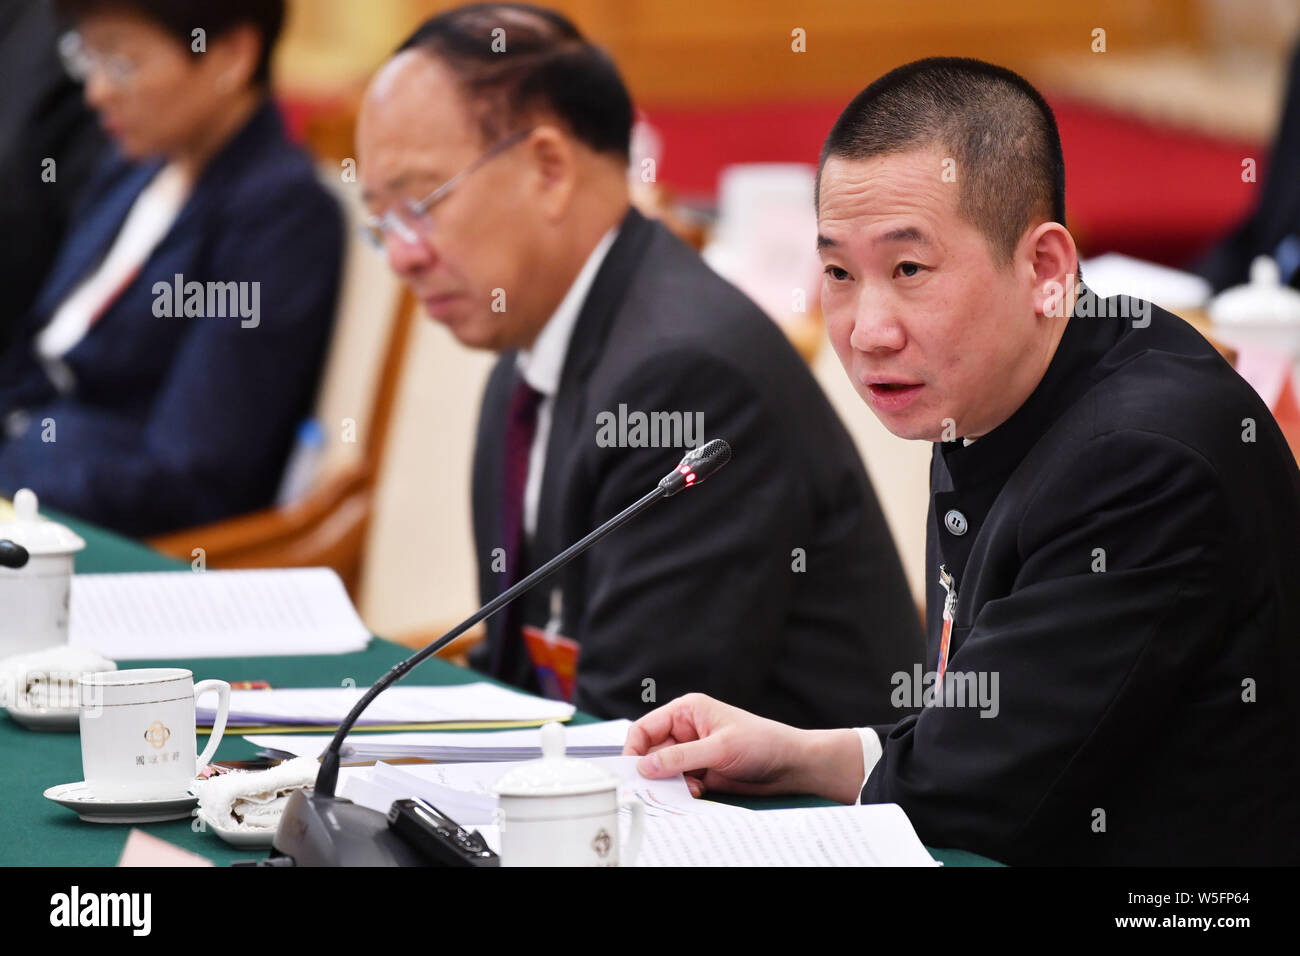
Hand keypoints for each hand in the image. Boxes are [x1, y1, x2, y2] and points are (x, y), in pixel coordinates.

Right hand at [622, 693, 864, 802]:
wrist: (791, 765)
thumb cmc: (762, 742)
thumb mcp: (719, 748)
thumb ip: (681, 758)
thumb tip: (645, 766)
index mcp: (686, 712)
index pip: (645, 728)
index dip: (635, 750)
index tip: (633, 772)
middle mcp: (685, 731)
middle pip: (651, 753)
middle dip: (653, 771)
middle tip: (656, 788)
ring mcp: (693, 753)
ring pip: (663, 772)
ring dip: (670, 784)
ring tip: (689, 788)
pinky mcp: (701, 773)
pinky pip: (678, 784)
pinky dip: (682, 792)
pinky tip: (699, 792)